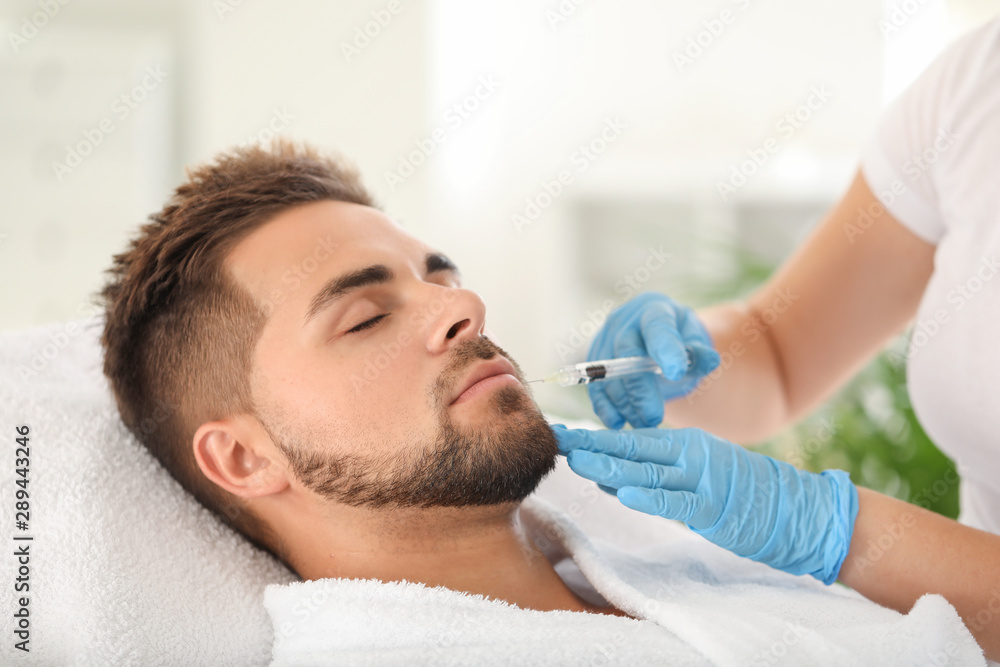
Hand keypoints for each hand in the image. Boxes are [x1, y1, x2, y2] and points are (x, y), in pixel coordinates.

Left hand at [552, 424, 858, 584]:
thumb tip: (611, 474)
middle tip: (557, 441)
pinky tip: (623, 492)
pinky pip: (675, 501)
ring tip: (576, 461)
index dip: (594, 438)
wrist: (797, 509)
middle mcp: (690, 454)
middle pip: (632, 450)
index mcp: (685, 444)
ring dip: (609, 465)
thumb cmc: (742, 494)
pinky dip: (649, 496)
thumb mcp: (699, 471)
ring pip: (647, 471)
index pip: (631, 439)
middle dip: (591, 447)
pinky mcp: (713, 507)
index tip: (562, 436)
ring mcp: (701, 479)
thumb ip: (660, 470)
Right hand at [587, 292, 720, 428]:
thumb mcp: (694, 341)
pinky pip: (595, 386)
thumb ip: (701, 352)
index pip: (658, 327)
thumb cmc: (677, 339)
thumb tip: (710, 360)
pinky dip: (605, 407)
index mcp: (654, 310)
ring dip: (625, 404)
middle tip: (654, 417)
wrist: (653, 337)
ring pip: (608, 375)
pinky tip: (619, 423)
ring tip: (645, 424)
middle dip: (640, 389)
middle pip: (626, 355)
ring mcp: (605, 339)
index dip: (666, 349)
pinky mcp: (594, 361)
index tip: (677, 373)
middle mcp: (624, 321)